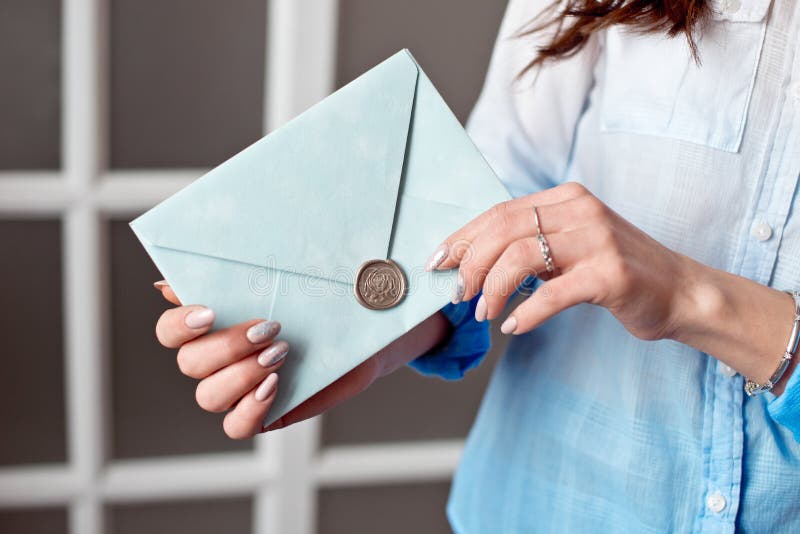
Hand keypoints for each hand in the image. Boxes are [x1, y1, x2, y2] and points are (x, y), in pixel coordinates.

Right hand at [153, 282, 380, 437]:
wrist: (366, 320)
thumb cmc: (320, 293)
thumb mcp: (286, 275)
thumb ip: (237, 273)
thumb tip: (175, 282)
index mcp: (215, 322)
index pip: (169, 330)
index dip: (178, 325)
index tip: (210, 312)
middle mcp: (219, 358)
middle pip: (189, 363)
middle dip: (226, 346)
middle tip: (269, 328)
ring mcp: (240, 388)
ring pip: (207, 396)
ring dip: (240, 376)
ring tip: (279, 355)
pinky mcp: (264, 413)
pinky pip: (236, 427)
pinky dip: (249, 409)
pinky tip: (275, 387)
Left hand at [428, 182, 692, 340]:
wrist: (681, 292)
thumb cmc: (616, 272)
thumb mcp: (570, 247)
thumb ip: (530, 245)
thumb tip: (471, 263)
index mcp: (567, 198)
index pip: (500, 212)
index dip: (463, 238)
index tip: (437, 263)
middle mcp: (581, 210)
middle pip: (503, 230)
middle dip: (470, 265)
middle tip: (459, 296)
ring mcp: (598, 240)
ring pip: (520, 257)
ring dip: (493, 289)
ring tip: (484, 313)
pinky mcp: (611, 274)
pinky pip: (552, 293)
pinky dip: (526, 312)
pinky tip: (513, 326)